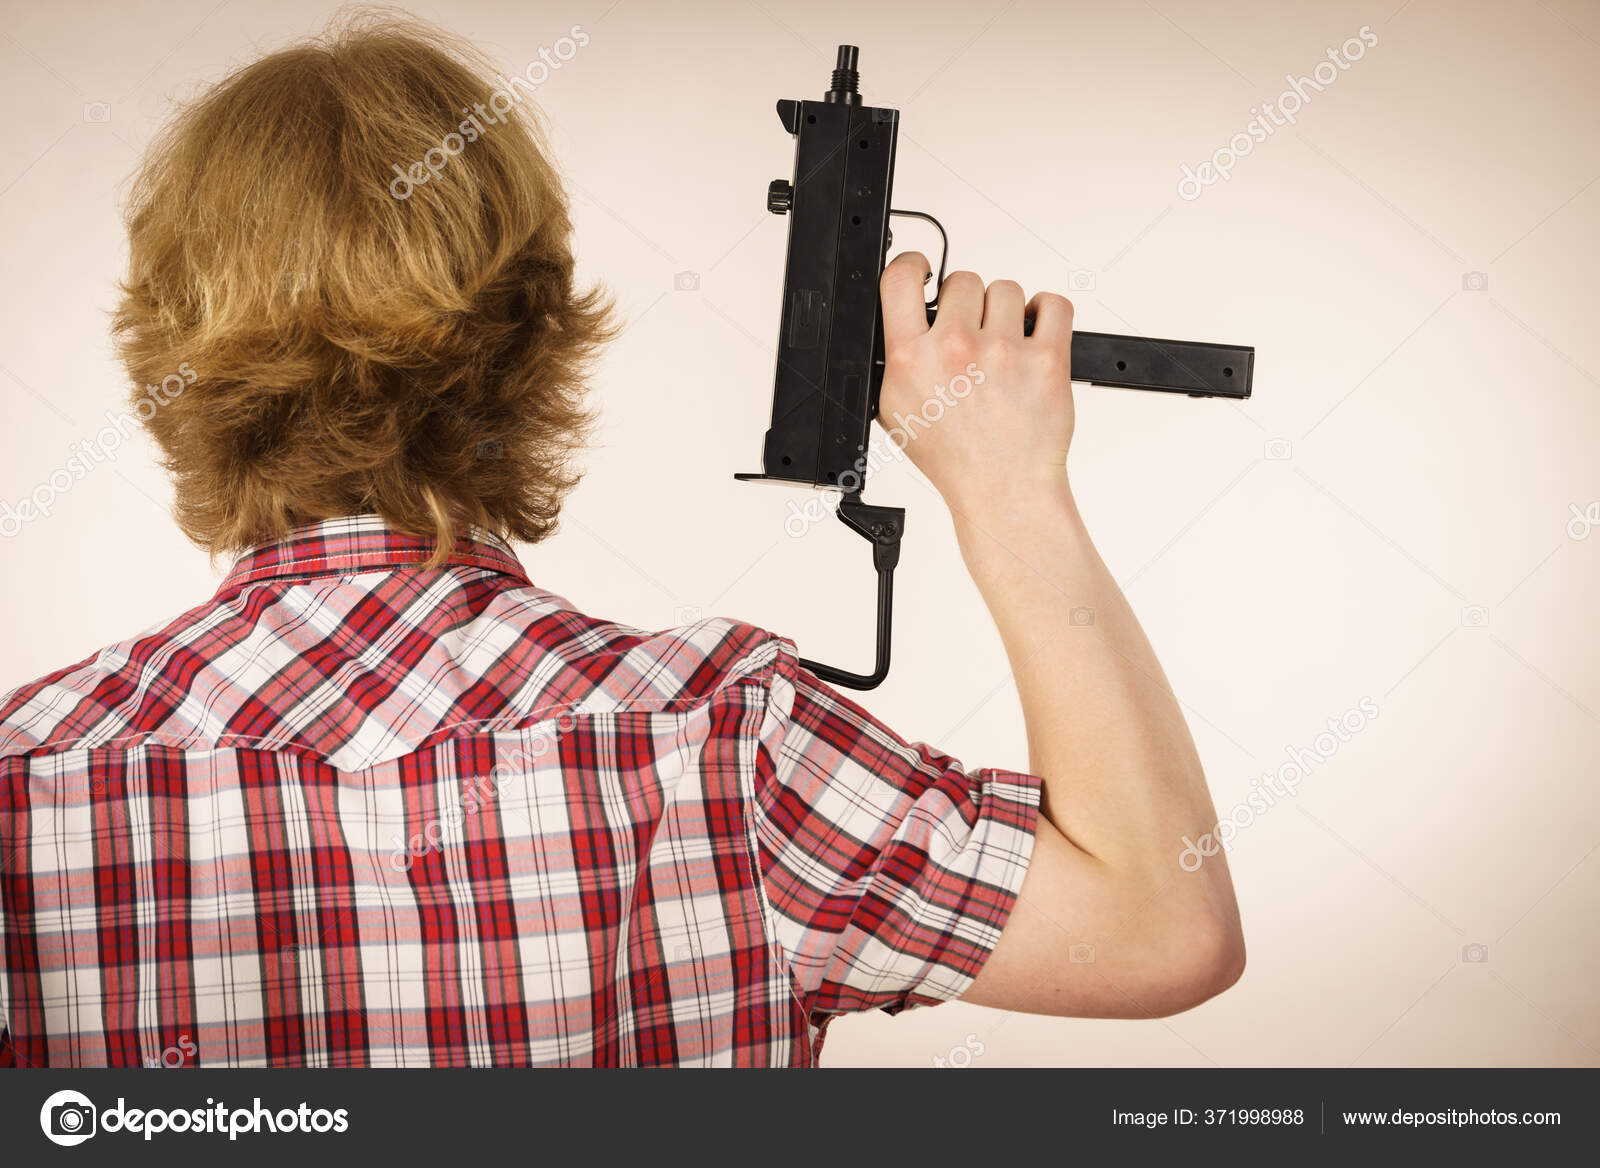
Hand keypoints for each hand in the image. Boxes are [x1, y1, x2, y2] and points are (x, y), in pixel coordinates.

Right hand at [876, 252, 1075, 517]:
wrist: (1003, 489)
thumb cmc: (954, 458)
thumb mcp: (896, 412)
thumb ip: (895, 361)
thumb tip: (901, 318)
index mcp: (910, 360)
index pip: (899, 279)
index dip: (912, 265)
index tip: (922, 269)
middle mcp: (955, 350)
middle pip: (963, 280)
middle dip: (969, 303)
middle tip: (973, 335)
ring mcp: (1003, 352)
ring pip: (1007, 290)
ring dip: (1006, 312)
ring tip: (1004, 345)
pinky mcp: (1047, 358)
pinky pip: (1052, 304)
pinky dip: (1046, 313)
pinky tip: (1035, 333)